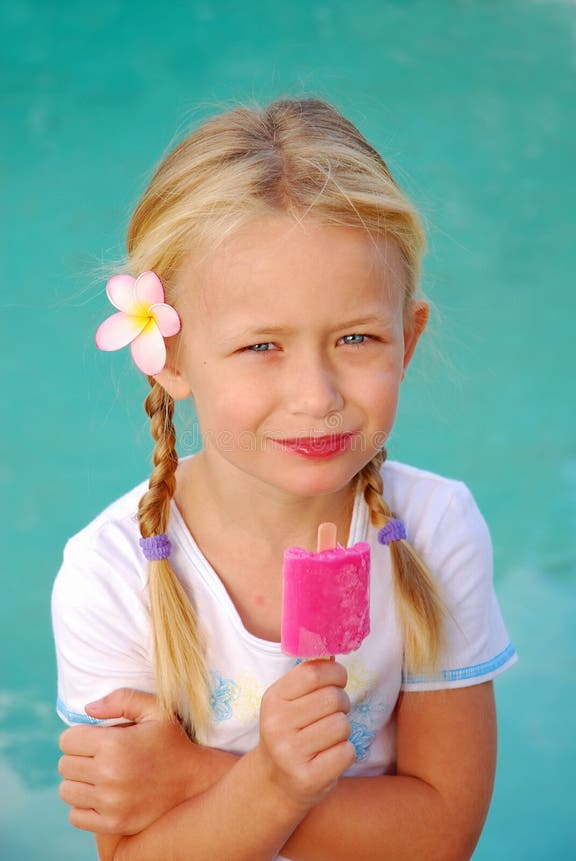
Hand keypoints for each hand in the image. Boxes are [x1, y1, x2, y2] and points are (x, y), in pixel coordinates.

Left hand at [58, 688, 234, 834]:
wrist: (195, 781)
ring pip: (67, 791)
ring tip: (100, 775)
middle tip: (99, 756)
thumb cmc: (172, 742)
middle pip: (65, 765)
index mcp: (114, 744)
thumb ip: (122, 700)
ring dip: (79, 781)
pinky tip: (102, 795)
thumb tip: (88, 709)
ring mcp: (110, 803)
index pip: (68, 740)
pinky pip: (75, 816)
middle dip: (79, 757)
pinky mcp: (113, 824)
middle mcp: (109, 775)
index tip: (94, 738)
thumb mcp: (156, 710)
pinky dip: (84, 806)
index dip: (79, 736)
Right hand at [257, 660, 355, 810]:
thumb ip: (309, 676)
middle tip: (333, 712)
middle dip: (342, 702)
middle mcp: (277, 725)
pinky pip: (346, 752)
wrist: (275, 780)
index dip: (334, 672)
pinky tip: (329, 756)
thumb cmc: (290, 731)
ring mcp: (290, 754)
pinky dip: (345, 752)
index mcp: (273, 699)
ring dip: (343, 729)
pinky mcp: (308, 778)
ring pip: (342, 725)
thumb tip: (332, 652)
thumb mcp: (289, 700)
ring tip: (328, 736)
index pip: (312, 673)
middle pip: (332, 698)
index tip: (338, 679)